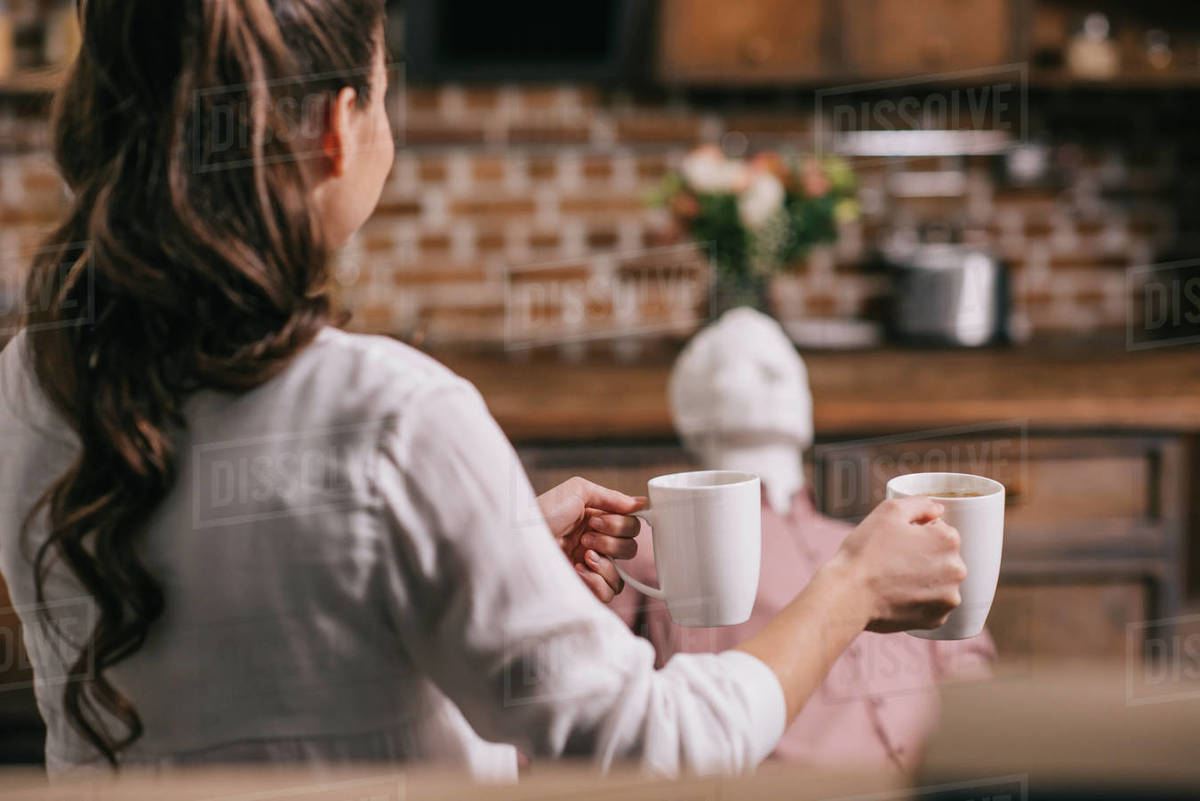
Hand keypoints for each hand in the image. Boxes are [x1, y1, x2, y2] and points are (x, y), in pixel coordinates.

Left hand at [537, 476, 645, 602]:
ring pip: (622, 574)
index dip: (622, 524)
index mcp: (598, 521)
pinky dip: (598, 581)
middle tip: (587, 535)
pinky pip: (608, 593)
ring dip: (605, 561)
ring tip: (583, 554)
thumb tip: (640, 503)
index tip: (598, 518)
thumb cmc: (543, 511)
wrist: (520, 537)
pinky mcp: (583, 587)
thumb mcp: (577, 491)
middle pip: (630, 549)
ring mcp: (589, 568)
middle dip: (611, 539)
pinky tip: (579, 569)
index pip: (631, 526)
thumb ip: (611, 496)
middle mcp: (596, 545)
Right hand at [831, 496, 966, 632]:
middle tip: (894, 560)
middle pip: (944, 557)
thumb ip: (920, 504)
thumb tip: (937, 509)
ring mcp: (949, 597)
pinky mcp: (937, 619)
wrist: (849, 594)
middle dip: (925, 556)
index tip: (898, 541)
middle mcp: (957, 569)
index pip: (941, 530)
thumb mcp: (888, 511)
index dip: (918, 533)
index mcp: (949, 540)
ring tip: (895, 579)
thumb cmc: (866, 551)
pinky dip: (919, 600)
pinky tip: (898, 596)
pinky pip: (933, 604)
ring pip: (940, 581)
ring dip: (924, 578)